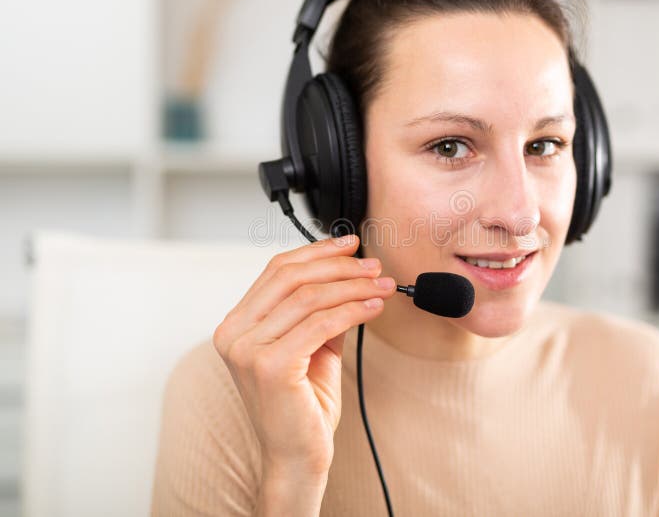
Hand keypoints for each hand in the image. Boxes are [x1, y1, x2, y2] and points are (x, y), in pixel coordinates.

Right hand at [213, 234, 393, 478]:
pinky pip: (320, 324)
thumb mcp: (312, 345)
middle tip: (373, 266)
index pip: (276, 270)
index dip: (317, 252)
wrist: (297, 457)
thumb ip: (321, 309)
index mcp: (236, 324)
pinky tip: (374, 307)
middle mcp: (233, 333)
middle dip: (339, 266)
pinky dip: (353, 310)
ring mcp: (247, 350)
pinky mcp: (270, 366)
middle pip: (291, 277)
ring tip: (383, 285)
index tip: (350, 244)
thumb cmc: (303, 405)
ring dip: (353, 286)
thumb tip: (351, 271)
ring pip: (309, 298)